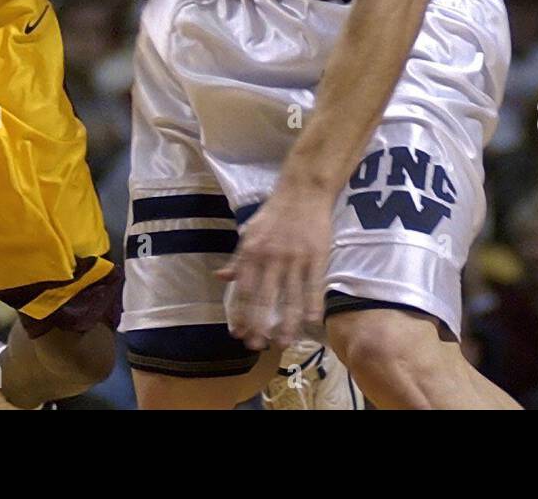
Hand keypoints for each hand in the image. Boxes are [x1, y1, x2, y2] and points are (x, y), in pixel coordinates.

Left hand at [218, 181, 332, 350]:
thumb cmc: (274, 213)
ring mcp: (296, 258)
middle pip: (265, 299)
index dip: (241, 315)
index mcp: (252, 253)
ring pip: (291, 298)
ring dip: (287, 324)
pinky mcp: (317, 256)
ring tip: (284, 342)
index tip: (238, 334)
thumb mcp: (249, 232)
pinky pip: (315, 285)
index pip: (244, 291)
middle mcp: (272, 258)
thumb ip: (237, 259)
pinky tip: (311, 322)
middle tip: (258, 346)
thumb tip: (220, 277)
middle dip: (261, 326)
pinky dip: (313, 305)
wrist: (303, 191)